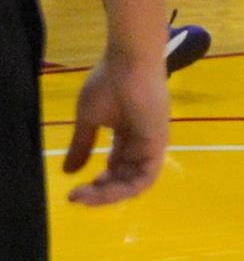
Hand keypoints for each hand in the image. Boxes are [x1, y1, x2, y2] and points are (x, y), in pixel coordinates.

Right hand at [63, 53, 168, 206]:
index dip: (96, 184)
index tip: (72, 192)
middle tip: (76, 197)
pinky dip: (125, 189)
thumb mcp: (89, 120)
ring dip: (109, 195)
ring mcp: (152, 144)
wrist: (128, 62)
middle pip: (124, 179)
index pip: (115, 168)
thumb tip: (68, 173)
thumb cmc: (109, 83)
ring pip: (135, 183)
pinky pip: (145, 177)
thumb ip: (81, 146)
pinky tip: (101, 190)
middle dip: (100, 193)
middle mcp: (142, 143)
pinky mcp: (158, 143)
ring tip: (84, 197)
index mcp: (127, 136)